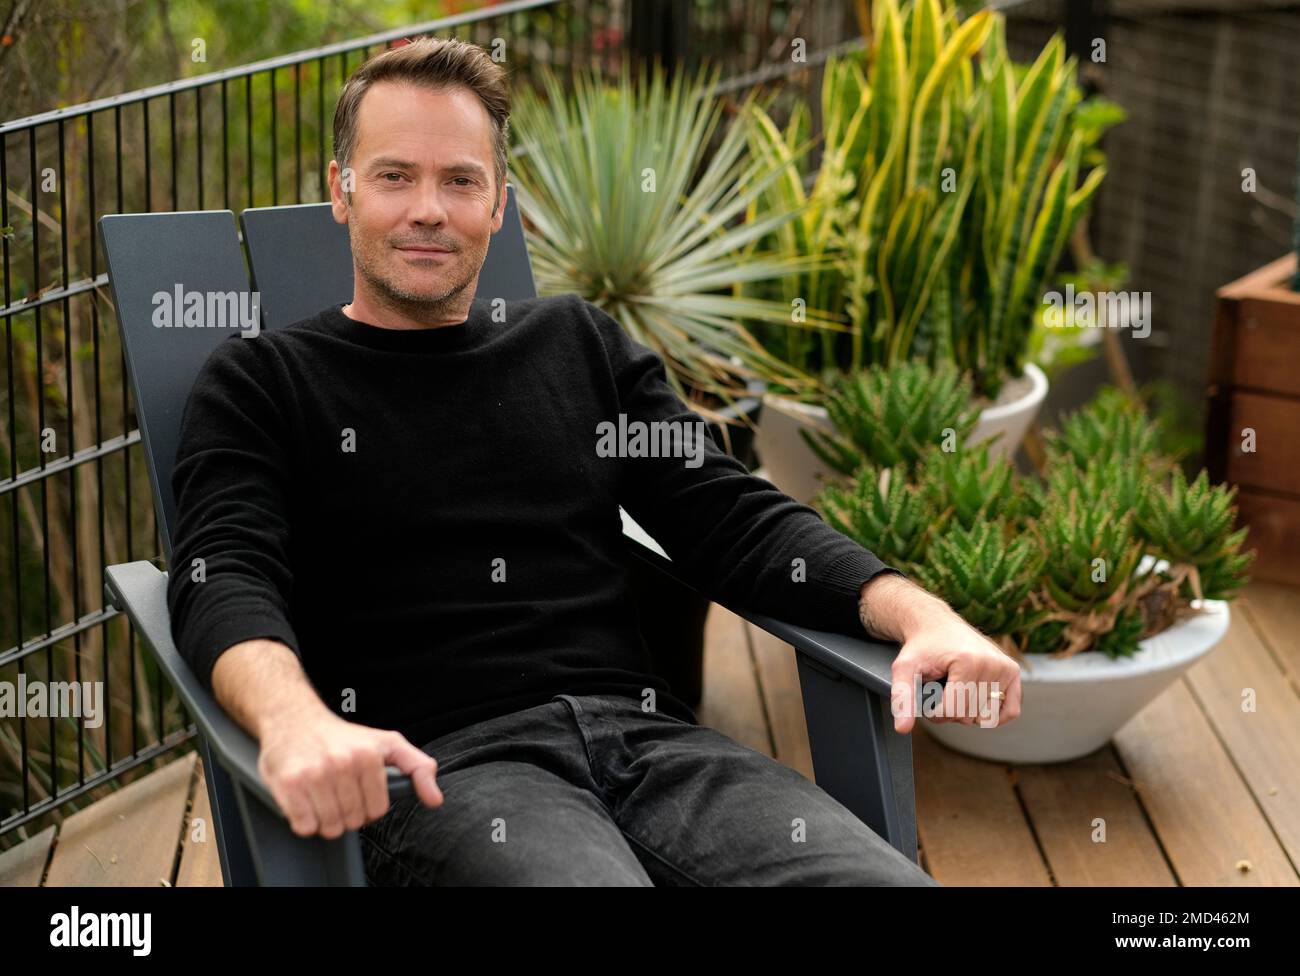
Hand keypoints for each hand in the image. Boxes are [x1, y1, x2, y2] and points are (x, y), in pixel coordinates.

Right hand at [257, 707, 442, 838]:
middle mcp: (342, 762)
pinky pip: (303, 826)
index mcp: (368, 755)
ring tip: (323, 798)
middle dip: (347, 815)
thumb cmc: (344, 736)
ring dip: (326, 821)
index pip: (376, 810)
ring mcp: (313, 773)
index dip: (368, 808)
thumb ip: (418, 767)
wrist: (295, 719)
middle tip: (338, 794)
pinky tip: (306, 802)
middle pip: (352, 821)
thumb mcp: (388, 744)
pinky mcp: (288, 783)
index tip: (360, 794)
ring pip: (329, 827)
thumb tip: (435, 800)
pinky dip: (305, 822)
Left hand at [889, 614, 1022, 734]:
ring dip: (968, 712)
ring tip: (956, 691)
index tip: (926, 698)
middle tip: (940, 691)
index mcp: (968, 661)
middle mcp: (992, 663)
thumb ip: (902, 697)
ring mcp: (1005, 667)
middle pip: (969, 715)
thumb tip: (902, 728)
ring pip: (986, 717)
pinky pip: (1011, 710)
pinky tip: (977, 703)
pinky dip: (994, 715)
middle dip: (950, 712)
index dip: (934, 712)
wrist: (935, 624)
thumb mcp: (904, 668)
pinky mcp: (1013, 671)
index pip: (952, 711)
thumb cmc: (921, 647)